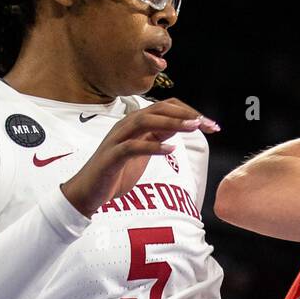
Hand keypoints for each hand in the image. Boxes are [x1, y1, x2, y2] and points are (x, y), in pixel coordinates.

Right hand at [60, 98, 219, 215]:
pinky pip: (133, 146)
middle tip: (208, 124)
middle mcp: (126, 125)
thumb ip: (157, 136)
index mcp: (136, 123)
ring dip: (172, 122)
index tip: (210, 125)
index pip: (166, 107)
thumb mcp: (142, 151)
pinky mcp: (112, 156)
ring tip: (194, 127)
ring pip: (146, 121)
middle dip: (186, 114)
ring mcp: (118, 139)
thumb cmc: (116, 171)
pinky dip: (152, 147)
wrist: (89, 191)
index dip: (189, 112)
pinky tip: (170, 150)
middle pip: (159, 109)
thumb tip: (178, 126)